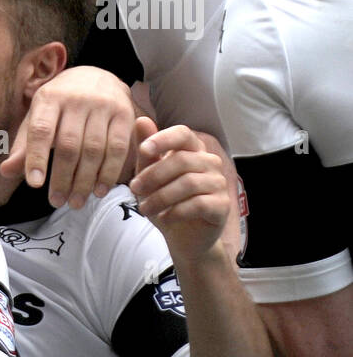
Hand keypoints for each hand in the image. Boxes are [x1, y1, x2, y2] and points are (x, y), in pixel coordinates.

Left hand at [1, 66, 134, 208]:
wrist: (97, 78)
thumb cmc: (59, 107)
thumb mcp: (37, 119)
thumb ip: (24, 147)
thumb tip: (5, 172)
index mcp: (48, 98)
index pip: (41, 130)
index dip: (36, 158)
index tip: (34, 184)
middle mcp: (76, 99)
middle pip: (68, 145)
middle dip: (62, 178)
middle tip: (56, 202)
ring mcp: (103, 105)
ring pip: (93, 150)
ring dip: (84, 181)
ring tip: (75, 202)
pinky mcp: (124, 114)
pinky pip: (117, 149)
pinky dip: (108, 173)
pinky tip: (99, 190)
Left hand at [128, 117, 230, 261]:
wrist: (181, 236)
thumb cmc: (164, 201)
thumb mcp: (148, 176)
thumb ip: (147, 152)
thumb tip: (141, 119)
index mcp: (193, 151)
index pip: (183, 134)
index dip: (163, 139)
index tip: (143, 150)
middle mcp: (210, 163)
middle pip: (182, 160)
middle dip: (153, 175)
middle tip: (134, 189)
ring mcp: (219, 183)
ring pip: (188, 183)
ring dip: (160, 197)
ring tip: (144, 209)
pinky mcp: (222, 205)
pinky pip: (198, 204)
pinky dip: (176, 211)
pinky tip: (164, 218)